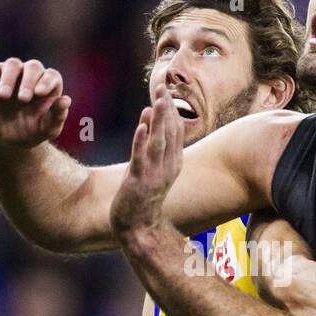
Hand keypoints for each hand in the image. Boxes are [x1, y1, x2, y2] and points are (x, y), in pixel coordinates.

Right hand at [0, 58, 71, 147]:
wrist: (7, 138)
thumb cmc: (31, 131)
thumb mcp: (46, 129)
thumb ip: (57, 116)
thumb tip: (66, 100)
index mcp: (49, 85)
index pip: (52, 76)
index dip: (47, 82)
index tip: (39, 94)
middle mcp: (31, 75)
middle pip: (33, 67)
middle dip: (28, 81)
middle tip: (23, 99)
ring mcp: (12, 73)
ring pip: (12, 64)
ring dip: (8, 79)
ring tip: (4, 97)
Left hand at [110, 85, 184, 241]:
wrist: (139, 227)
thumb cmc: (143, 195)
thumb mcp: (152, 166)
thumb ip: (151, 141)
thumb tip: (149, 114)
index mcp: (173, 162)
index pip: (176, 130)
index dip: (171, 110)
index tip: (165, 90)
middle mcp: (168, 167)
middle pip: (170, 133)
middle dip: (167, 110)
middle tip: (162, 88)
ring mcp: (155, 175)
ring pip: (158, 143)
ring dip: (158, 121)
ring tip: (157, 101)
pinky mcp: (139, 182)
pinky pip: (141, 159)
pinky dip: (141, 141)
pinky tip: (141, 126)